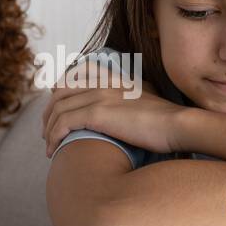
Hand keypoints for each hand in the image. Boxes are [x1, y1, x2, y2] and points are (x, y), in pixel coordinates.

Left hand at [41, 57, 186, 157]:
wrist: (178, 125)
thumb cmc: (167, 122)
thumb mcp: (148, 102)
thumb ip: (133, 100)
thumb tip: (131, 113)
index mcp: (114, 78)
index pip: (76, 74)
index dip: (59, 89)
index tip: (55, 107)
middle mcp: (103, 83)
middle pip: (60, 92)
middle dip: (48, 113)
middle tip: (47, 132)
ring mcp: (99, 96)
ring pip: (58, 109)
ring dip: (48, 128)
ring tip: (48, 145)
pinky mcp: (97, 113)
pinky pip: (63, 123)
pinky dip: (53, 137)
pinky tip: (54, 150)